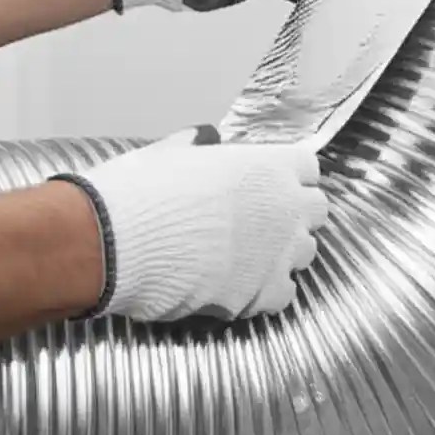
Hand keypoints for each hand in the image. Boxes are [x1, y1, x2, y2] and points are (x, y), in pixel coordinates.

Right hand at [51, 125, 328, 322]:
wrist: (119, 242)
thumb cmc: (141, 192)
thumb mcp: (170, 154)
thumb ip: (198, 148)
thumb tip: (202, 139)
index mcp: (267, 166)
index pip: (307, 168)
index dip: (288, 177)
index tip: (271, 185)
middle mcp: (284, 207)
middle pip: (315, 210)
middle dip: (293, 215)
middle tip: (260, 222)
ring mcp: (279, 252)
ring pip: (304, 253)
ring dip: (281, 254)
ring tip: (247, 257)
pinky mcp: (264, 292)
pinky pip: (284, 294)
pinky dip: (267, 294)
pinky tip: (242, 288)